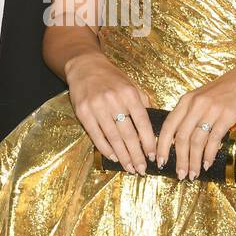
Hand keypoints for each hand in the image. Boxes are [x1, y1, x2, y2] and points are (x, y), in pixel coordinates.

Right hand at [66, 52, 156, 173]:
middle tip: (142, 170)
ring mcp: (97, 107)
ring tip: (130, 168)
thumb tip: (153, 128)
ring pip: (113, 138)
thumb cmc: (112, 78)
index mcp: (129, 93)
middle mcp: (114, 100)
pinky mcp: (83, 112)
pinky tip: (114, 157)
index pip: (142, 123)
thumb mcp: (131, 85)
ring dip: (123, 156)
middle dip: (136, 155)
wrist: (85, 66)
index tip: (153, 156)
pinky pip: (96, 136)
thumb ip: (143, 103)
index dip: (148, 142)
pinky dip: (106, 149)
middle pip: (128, 134)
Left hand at [155, 59, 235, 180]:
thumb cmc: (226, 90)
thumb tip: (179, 141)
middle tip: (180, 175)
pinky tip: (207, 164)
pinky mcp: (227, 115)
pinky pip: (213, 140)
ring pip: (196, 142)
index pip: (168, 126)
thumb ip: (191, 114)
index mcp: (187, 100)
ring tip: (193, 174)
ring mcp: (211, 109)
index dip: (161, 146)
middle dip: (179, 159)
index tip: (160, 161)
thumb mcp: (202, 97)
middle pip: (181, 137)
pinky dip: (209, 155)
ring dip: (193, 162)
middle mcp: (196, 104)